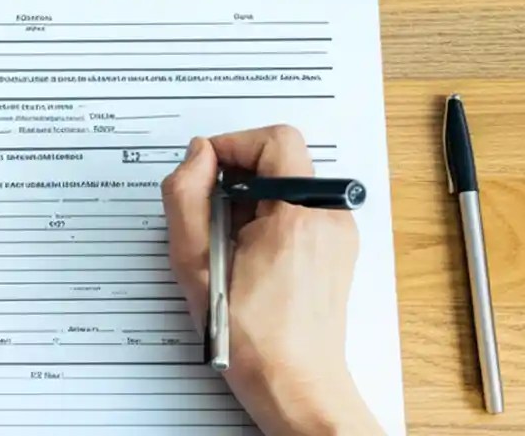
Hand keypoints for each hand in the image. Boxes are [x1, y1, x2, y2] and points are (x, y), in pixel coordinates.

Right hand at [161, 126, 384, 435]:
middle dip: (239, 175)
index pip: (274, 139)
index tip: (205, 171)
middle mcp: (329, 218)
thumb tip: (197, 155)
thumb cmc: (249, 338)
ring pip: (288, 185)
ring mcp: (338, 234)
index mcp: (298, 217)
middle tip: (212, 215)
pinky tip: (248, 256)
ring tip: (229, 243)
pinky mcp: (336, 250)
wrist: (294, 385)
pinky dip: (269, 218)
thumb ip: (186, 197)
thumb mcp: (194, 263)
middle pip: (282, 159)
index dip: (232, 145)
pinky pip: (299, 210)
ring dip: (252, 199)